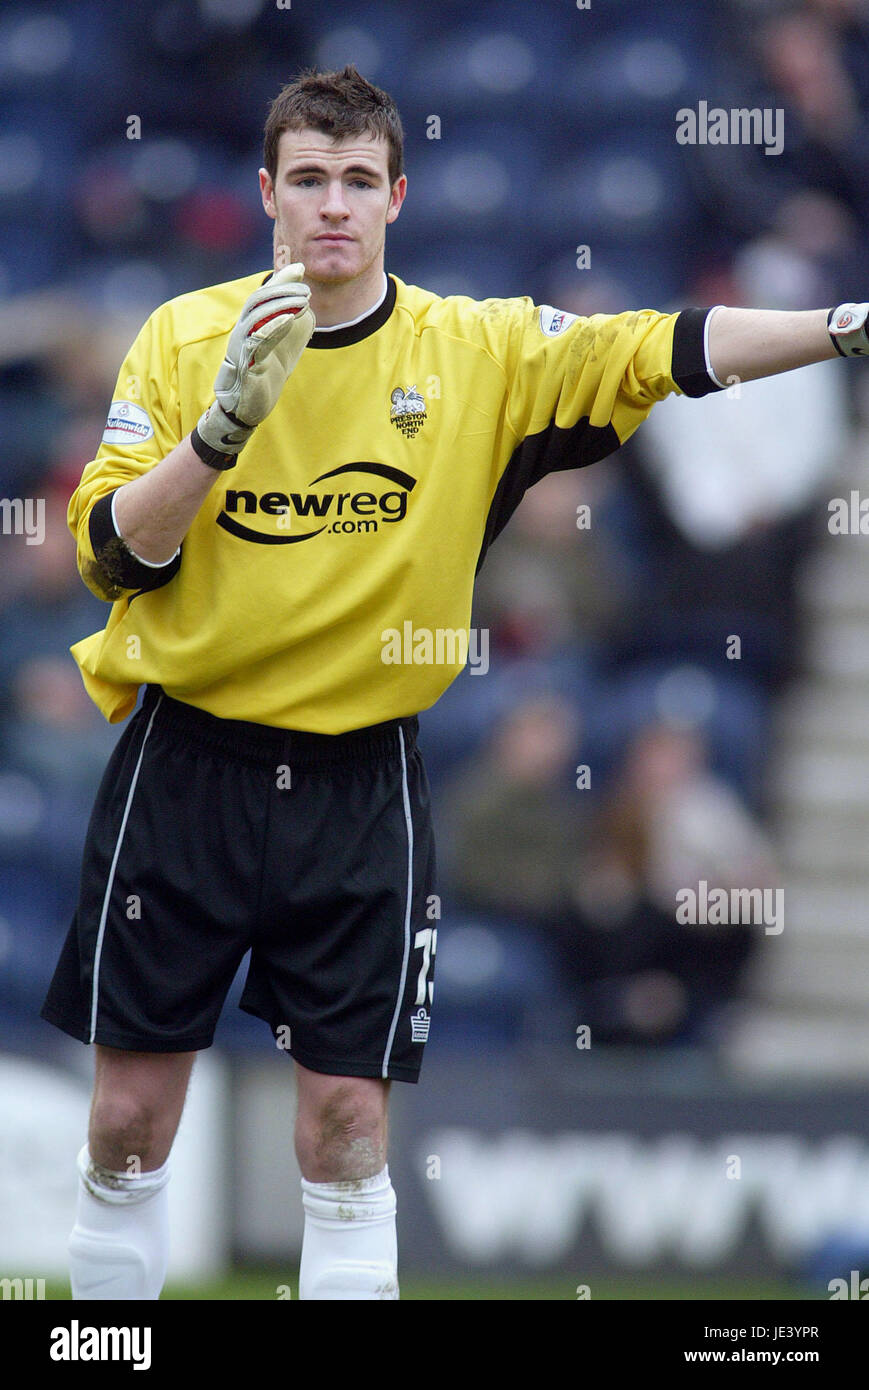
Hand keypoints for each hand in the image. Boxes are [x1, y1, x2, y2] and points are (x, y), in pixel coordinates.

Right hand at [196, 250, 315, 454]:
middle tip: (306, 289)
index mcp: (250, 324)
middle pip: (257, 301)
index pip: (262, 295)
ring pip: (255, 318)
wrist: (248, 406)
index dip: (280, 280)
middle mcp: (243, 332)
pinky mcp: (246, 366)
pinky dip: (272, 328)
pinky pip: (256, 343)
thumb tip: (304, 299)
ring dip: (280, 306)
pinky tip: (288, 320)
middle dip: (281, 290)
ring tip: (303, 300)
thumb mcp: (280, 345)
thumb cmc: (264, 372)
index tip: (300, 269)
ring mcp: (242, 348)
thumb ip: (289, 322)